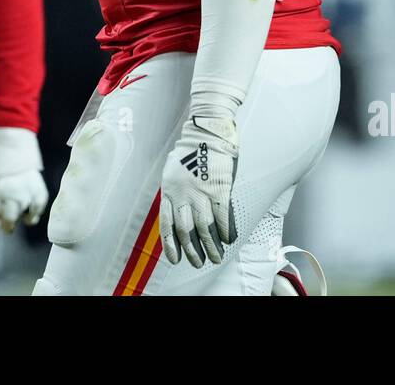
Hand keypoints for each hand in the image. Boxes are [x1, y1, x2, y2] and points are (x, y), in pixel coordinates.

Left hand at [0, 127, 47, 232]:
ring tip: (19, 221)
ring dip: (21, 219)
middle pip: (10, 218)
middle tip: (5, 227)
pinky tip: (32, 213)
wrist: (12, 135)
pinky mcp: (38, 183)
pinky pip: (40, 203)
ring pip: (25, 213)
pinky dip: (37, 211)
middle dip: (6, 225)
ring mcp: (26, 188)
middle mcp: (11, 192)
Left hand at [160, 116, 238, 267]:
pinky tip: (228, 240)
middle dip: (192, 251)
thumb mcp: (171, 170)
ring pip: (205, 228)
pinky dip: (226, 231)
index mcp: (169, 190)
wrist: (206, 130)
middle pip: (186, 230)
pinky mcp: (219, 188)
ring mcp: (201, 192)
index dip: (170, 245)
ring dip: (211, 246)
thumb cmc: (189, 149)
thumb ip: (173, 191)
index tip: (175, 259)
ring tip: (215, 258)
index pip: (166, 225)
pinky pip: (223, 216)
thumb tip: (175, 212)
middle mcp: (183, 194)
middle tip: (198, 263)